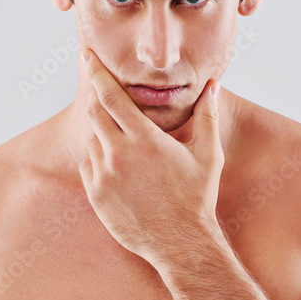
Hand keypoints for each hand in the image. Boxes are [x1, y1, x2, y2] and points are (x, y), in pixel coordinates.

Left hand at [78, 48, 224, 266]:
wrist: (180, 243)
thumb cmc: (196, 198)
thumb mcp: (208, 155)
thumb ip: (207, 116)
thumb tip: (213, 86)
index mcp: (145, 139)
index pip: (111, 95)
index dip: (96, 72)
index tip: (87, 56)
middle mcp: (119, 154)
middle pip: (95, 112)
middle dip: (95, 97)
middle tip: (98, 87)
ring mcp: (104, 176)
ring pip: (92, 140)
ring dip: (102, 133)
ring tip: (124, 142)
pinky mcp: (96, 195)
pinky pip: (88, 165)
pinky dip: (97, 158)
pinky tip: (117, 166)